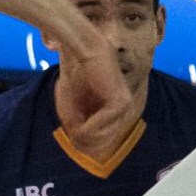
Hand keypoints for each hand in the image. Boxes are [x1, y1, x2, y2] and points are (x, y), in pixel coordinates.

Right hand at [52, 34, 139, 159]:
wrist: (84, 50)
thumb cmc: (77, 74)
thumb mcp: (73, 107)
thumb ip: (78, 128)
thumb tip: (80, 146)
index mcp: (114, 113)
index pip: (97, 142)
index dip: (78, 137)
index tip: (71, 122)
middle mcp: (124, 113)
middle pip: (97, 144)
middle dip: (79, 134)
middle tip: (71, 117)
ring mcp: (125, 109)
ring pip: (97, 139)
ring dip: (79, 129)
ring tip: (74, 111)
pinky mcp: (121, 104)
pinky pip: (96, 129)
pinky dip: (83, 124)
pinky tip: (80, 110)